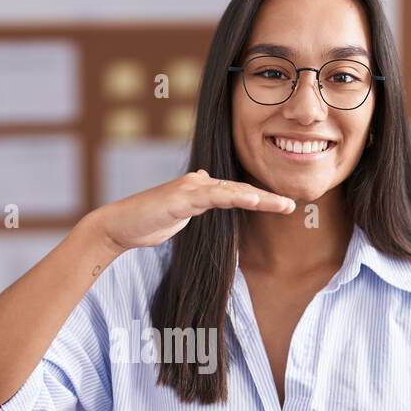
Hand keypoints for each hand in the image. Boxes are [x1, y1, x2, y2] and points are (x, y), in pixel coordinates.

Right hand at [88, 169, 295, 252]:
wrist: (118, 227)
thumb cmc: (146, 222)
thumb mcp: (178, 214)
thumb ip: (196, 204)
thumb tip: (211, 191)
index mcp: (198, 189)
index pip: (234, 193)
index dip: (259, 199)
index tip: (281, 207)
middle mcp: (197, 184)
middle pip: (239, 190)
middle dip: (267, 198)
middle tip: (292, 205)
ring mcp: (189, 189)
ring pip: (232, 191)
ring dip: (260, 198)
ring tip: (283, 205)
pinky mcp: (181, 199)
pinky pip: (213, 197)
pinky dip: (235, 197)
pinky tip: (253, 199)